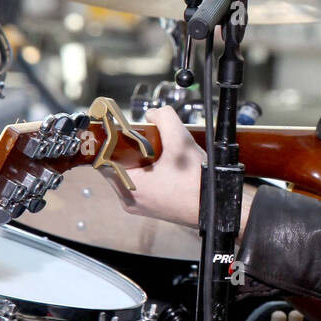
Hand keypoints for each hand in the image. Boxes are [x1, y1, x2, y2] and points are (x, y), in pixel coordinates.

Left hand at [98, 105, 257, 235]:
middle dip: (129, 150)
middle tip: (146, 142)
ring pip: (128, 174)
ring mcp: (139, 205)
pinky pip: (140, 184)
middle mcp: (130, 200)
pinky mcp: (149, 206)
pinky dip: (147, 172)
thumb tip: (153, 114)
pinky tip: (163, 167)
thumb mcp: (181, 141)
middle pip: (116, 165)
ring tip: (158, 155)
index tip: (122, 132)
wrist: (217, 206)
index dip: (112, 142)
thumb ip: (164, 118)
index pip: (104, 158)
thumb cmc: (199, 183)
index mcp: (130, 187)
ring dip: (139, 161)